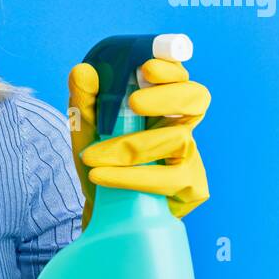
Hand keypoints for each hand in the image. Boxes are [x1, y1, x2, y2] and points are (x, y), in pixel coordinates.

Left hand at [67, 58, 210, 228]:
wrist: (101, 211)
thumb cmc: (101, 163)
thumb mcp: (86, 131)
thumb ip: (85, 101)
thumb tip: (82, 70)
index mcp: (163, 105)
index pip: (177, 77)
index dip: (170, 68)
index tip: (147, 67)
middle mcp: (182, 127)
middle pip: (196, 99)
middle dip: (167, 96)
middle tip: (134, 102)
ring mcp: (191, 157)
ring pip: (178, 140)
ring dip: (131, 147)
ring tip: (91, 156)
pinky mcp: (192, 188)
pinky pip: (169, 179)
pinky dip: (131, 176)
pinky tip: (101, 176)